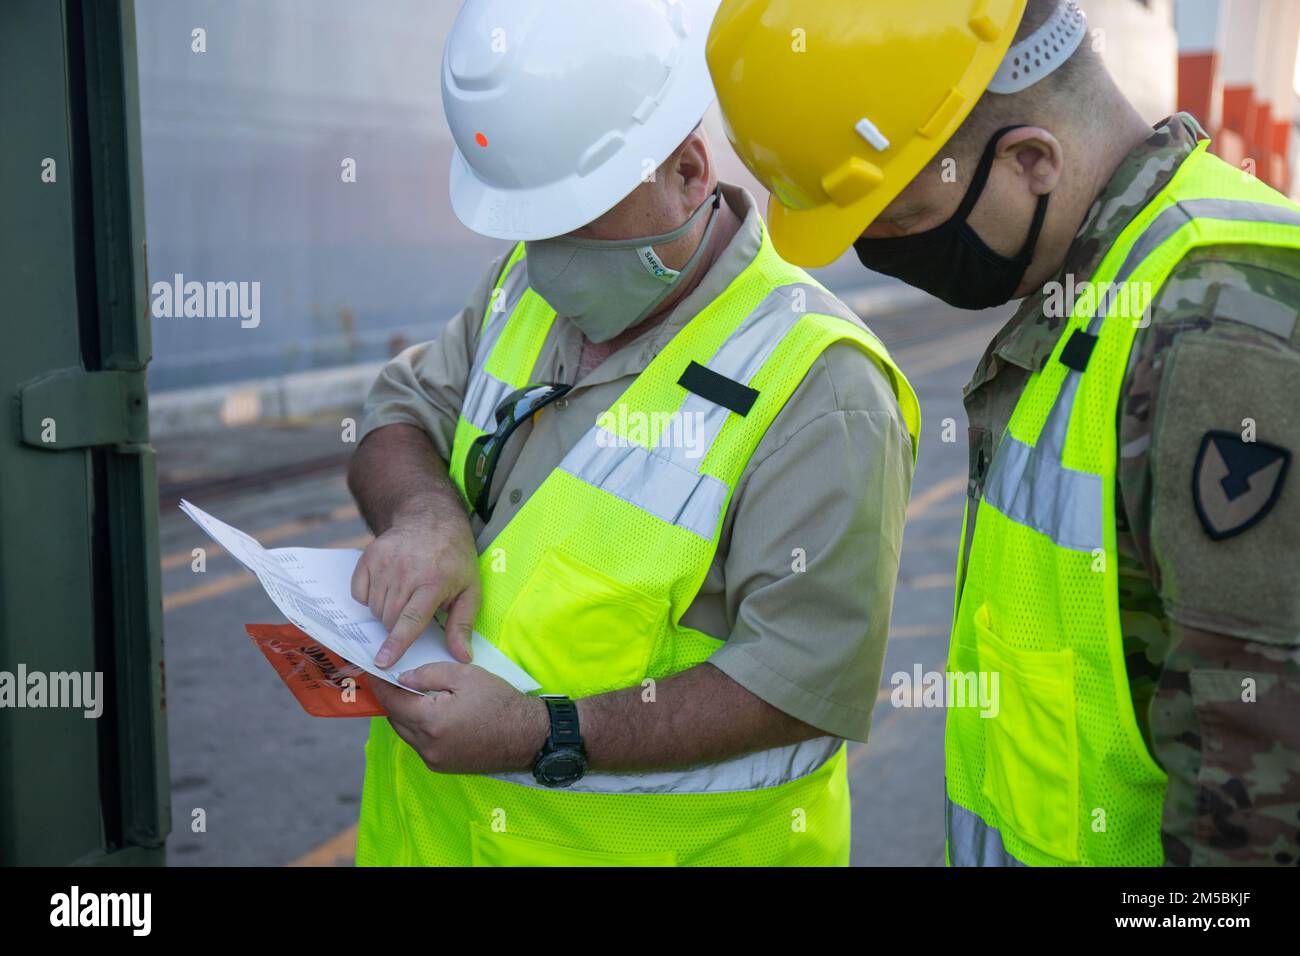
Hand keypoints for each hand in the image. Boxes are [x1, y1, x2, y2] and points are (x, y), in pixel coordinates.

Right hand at [351, 515, 479, 667]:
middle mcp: (406, 572)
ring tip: (405, 597)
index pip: (410, 620)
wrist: (432, 519)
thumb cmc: (455, 558)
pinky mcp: (369, 557)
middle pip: (390, 618)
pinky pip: (359, 593)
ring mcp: (385, 562)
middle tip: (414, 612)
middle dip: (398, 627)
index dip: (396, 643)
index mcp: (433, 582)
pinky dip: (370, 598)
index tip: (382, 661)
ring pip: (375, 609)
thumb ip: (463, 624)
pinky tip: (388, 587)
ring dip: (386, 613)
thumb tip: (463, 657)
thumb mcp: (470, 589)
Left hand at [371, 663, 549, 774]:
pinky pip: (420, 744)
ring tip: (412, 695)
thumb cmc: (499, 702)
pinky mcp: (442, 766)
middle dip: (392, 699)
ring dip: (405, 715)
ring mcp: (434, 759)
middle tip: (392, 679)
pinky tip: (430, 714)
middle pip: (395, 719)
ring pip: (406, 733)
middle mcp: (427, 745)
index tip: (372, 671)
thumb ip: (429, 674)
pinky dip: (418, 728)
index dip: (380, 684)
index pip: (392, 701)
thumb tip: (403, 678)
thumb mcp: (465, 675)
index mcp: (430, 721)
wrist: (527, 736)